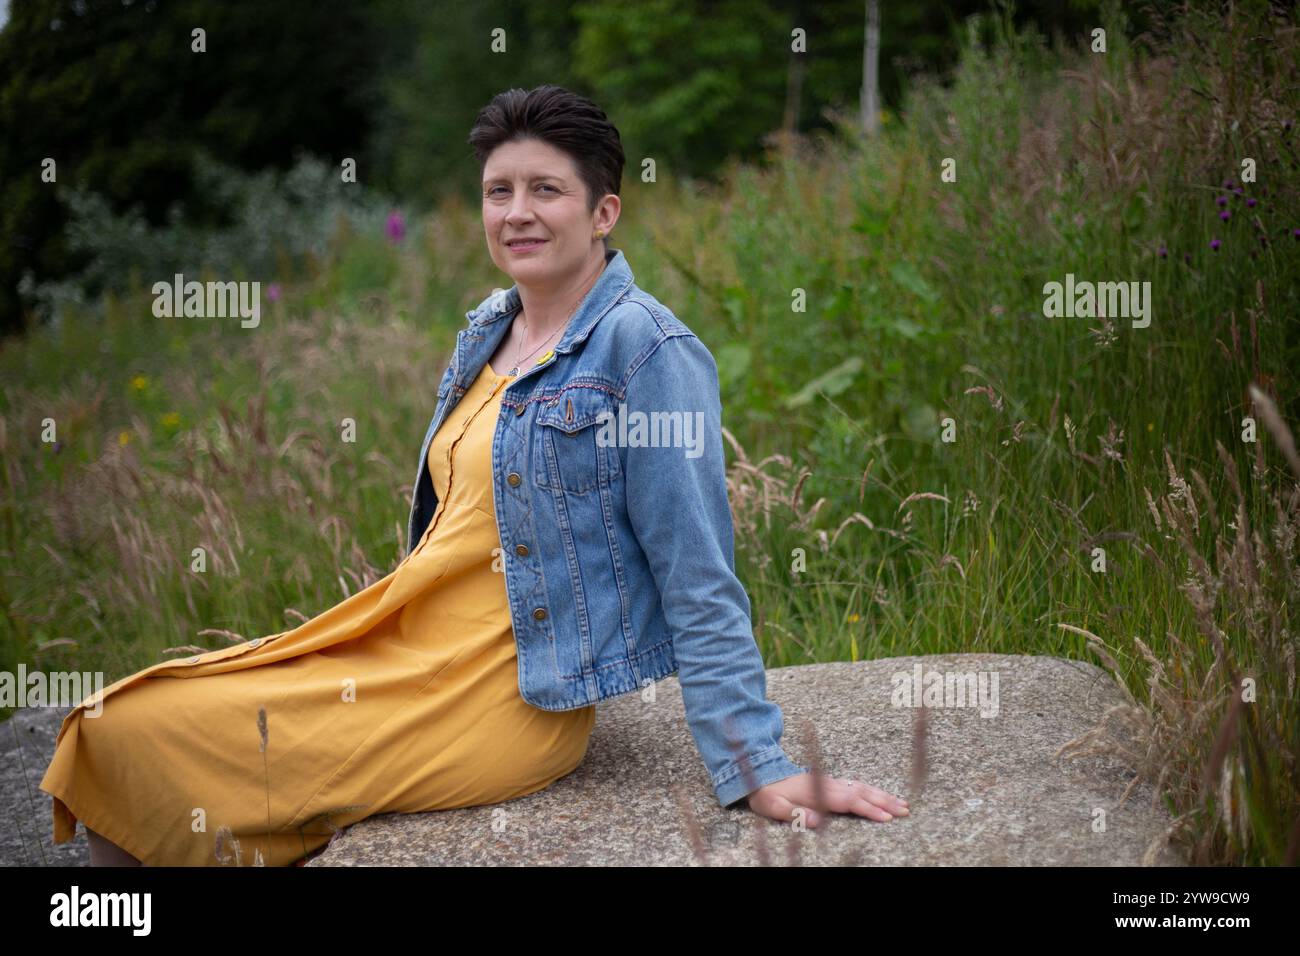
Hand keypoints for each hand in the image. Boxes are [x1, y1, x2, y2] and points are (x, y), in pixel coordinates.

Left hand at [746, 772, 909, 826]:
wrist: (762, 774)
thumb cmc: (768, 794)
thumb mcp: (773, 806)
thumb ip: (794, 814)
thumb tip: (817, 821)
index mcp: (818, 792)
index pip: (849, 802)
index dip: (868, 809)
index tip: (886, 817)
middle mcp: (829, 785)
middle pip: (862, 793)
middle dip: (885, 802)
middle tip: (906, 811)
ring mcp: (831, 782)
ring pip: (862, 787)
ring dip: (883, 795)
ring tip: (903, 804)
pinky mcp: (831, 783)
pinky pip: (857, 785)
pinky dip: (873, 790)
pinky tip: (884, 795)